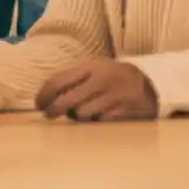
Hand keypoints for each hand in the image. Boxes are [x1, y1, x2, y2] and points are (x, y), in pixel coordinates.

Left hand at [35, 58, 158, 121]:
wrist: (150, 84)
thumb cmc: (113, 77)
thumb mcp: (94, 68)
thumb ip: (73, 78)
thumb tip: (47, 96)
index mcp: (91, 67)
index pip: (59, 81)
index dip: (44, 94)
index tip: (38, 103)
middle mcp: (101, 80)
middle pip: (67, 100)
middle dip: (54, 110)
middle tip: (48, 114)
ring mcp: (113, 98)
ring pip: (81, 114)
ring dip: (76, 116)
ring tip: (78, 112)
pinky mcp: (123, 113)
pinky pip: (98, 122)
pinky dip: (93, 121)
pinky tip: (96, 116)